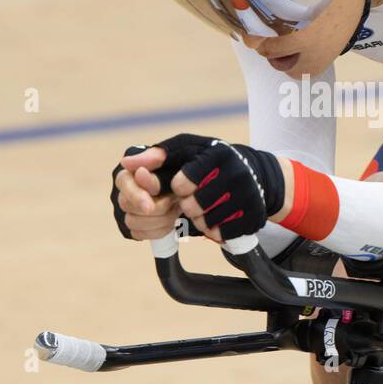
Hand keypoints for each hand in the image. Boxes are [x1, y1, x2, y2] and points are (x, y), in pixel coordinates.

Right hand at [110, 145, 184, 240]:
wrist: (189, 188)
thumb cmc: (178, 169)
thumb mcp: (172, 159)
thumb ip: (153, 158)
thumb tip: (126, 162)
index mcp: (129, 173)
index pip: (125, 185)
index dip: (137, 195)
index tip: (152, 201)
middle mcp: (125, 193)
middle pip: (128, 207)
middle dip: (157, 207)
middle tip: (174, 200)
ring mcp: (129, 211)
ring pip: (133, 223)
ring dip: (160, 219)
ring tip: (175, 208)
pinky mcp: (137, 228)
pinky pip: (141, 235)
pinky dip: (159, 230)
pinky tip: (170, 219)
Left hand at [157, 134, 285, 241]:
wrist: (254, 174)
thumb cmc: (212, 161)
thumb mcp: (188, 150)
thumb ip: (158, 156)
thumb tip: (127, 163)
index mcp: (218, 154)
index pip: (181, 184)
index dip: (178, 187)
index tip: (184, 184)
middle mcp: (236, 174)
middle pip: (192, 206)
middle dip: (187, 204)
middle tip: (195, 197)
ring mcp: (248, 197)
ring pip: (205, 222)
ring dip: (199, 218)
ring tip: (205, 207)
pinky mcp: (253, 217)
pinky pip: (220, 234)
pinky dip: (213, 229)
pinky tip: (217, 217)